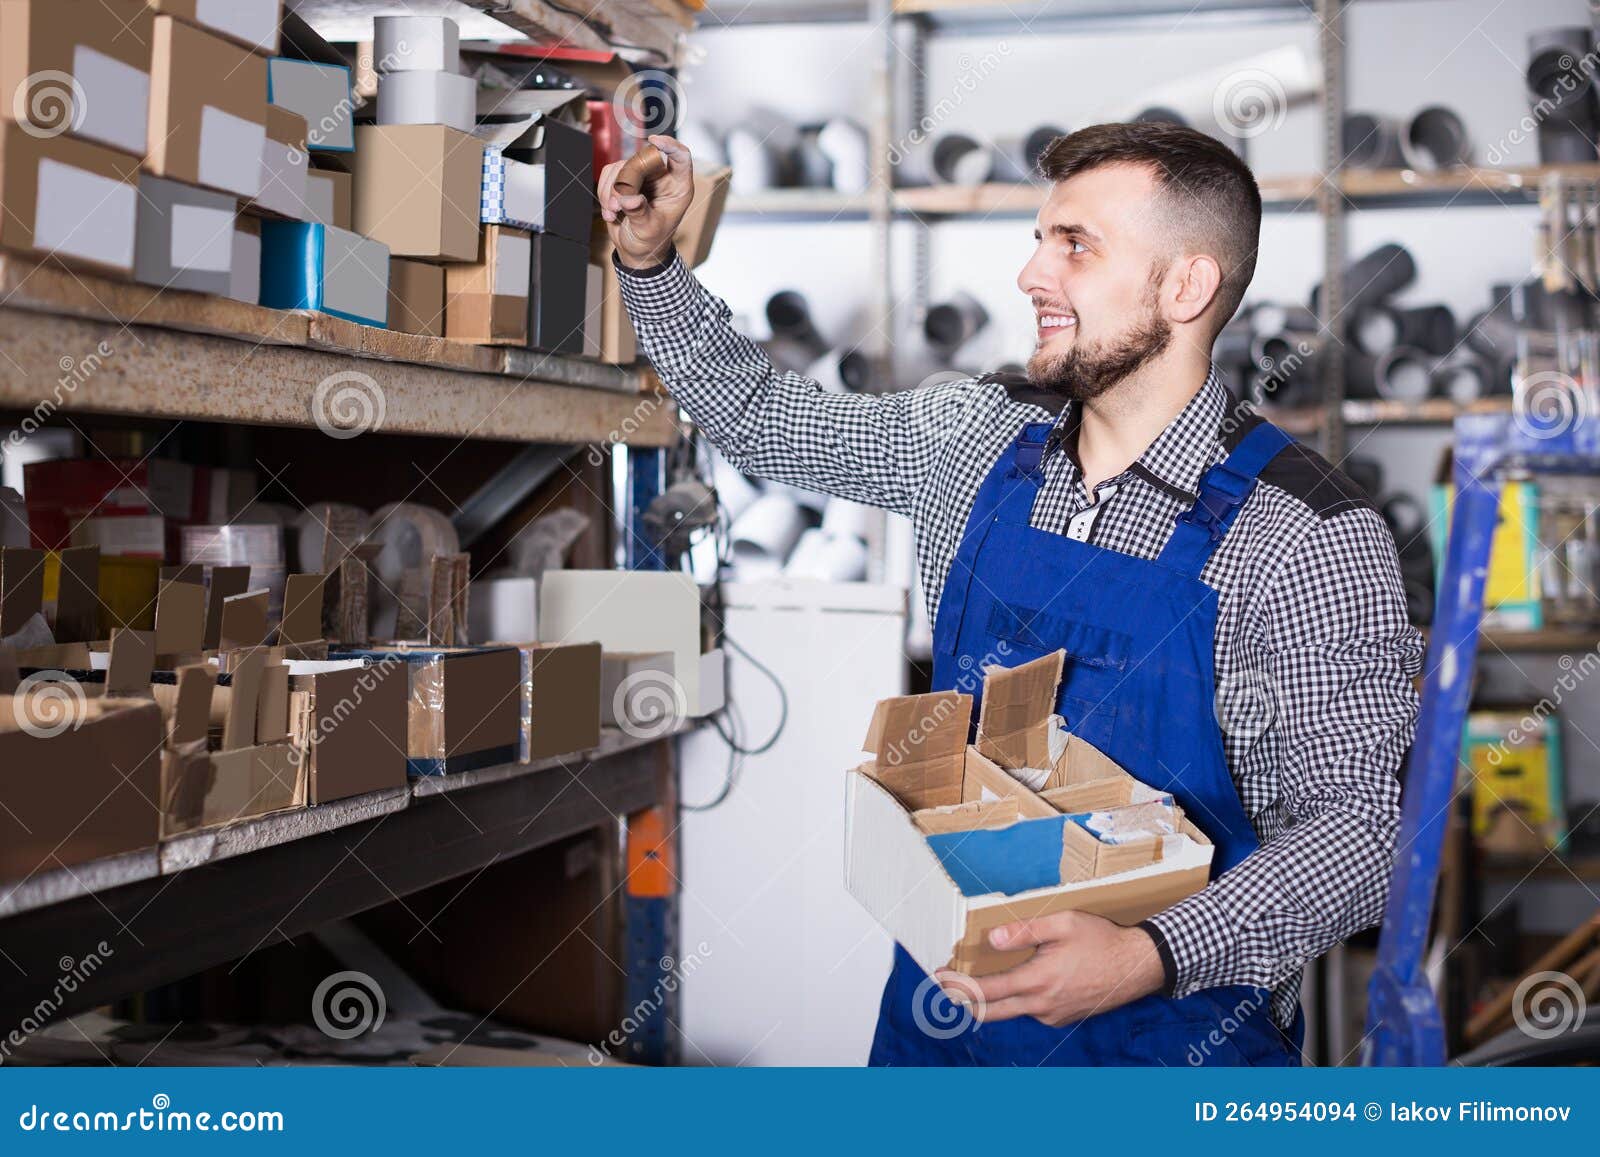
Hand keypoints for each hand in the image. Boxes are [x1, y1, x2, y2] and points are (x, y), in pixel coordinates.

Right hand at [598, 134, 695, 268]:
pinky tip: (610, 211)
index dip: (669, 145)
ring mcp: (641, 177)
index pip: (680, 157)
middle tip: (619, 203)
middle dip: (625, 180)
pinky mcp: (623, 180)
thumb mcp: (648, 230)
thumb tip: (628, 199)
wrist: (635, 250)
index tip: (653, 141)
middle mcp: (661, 177)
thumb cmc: (651, 241)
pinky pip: (609, 175)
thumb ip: (640, 213)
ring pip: (621, 167)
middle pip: (642, 160)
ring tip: (613, 212)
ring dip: (611, 190)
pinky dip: (604, 192)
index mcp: (678, 187)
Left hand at [942, 912, 1164, 1027]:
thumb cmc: (1101, 940)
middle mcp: (1042, 1005)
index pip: (986, 991)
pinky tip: (1020, 982)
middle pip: (990, 1013)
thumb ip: (1025, 931)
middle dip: (965, 1002)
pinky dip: (1018, 1000)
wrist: (1137, 966)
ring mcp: (1052, 1016)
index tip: (940, 977)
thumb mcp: (1063, 924)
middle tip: (947, 987)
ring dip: (993, 1001)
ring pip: (1012, 1012)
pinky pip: (1031, 1011)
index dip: (959, 986)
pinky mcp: (1062, 1019)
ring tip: (982, 979)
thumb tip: (992, 939)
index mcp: (1038, 981)